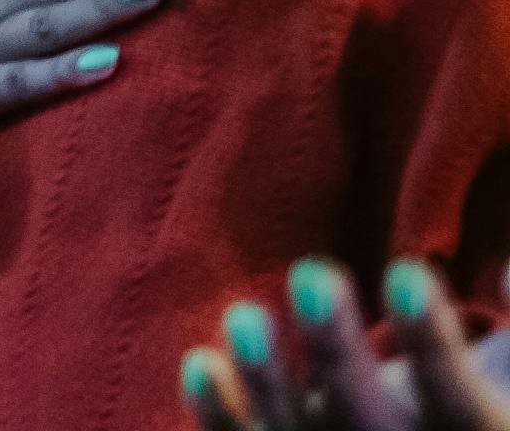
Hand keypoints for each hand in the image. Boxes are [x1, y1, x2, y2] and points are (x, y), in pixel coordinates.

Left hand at [184, 260, 509, 428]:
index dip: (431, 341)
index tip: (405, 272)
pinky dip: (220, 416)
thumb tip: (507, 266)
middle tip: (312, 272)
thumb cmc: (474, 426)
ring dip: (265, 378)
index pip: (453, 399)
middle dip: (335, 346)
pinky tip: (201, 360)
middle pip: (363, 414)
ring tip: (244, 314)